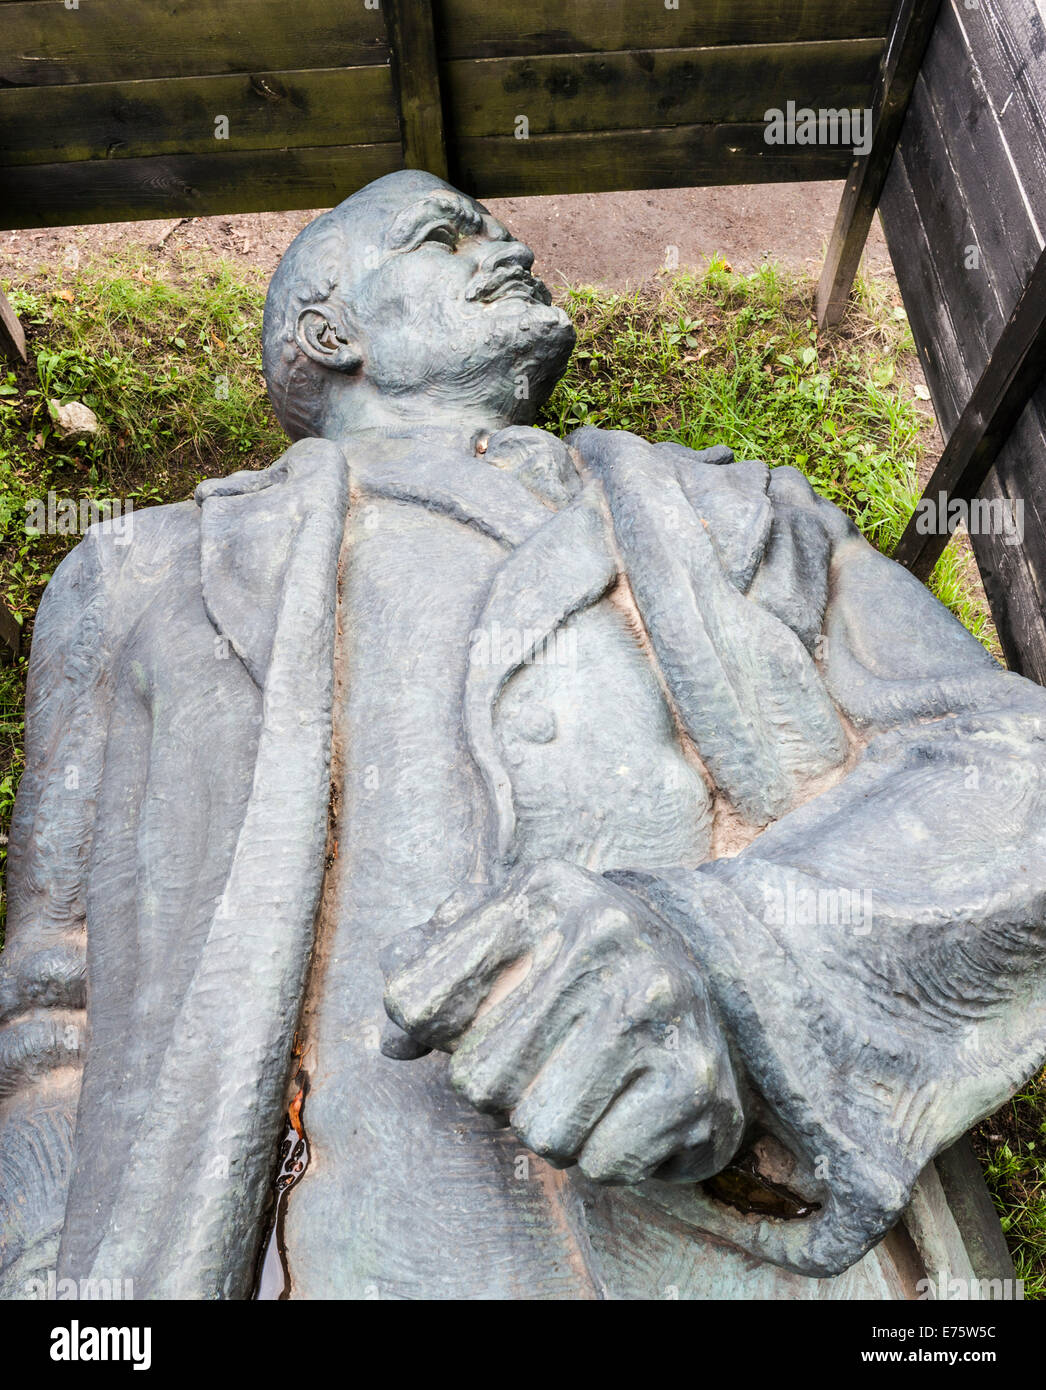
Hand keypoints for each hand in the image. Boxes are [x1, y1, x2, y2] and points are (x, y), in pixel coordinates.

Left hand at [381, 860, 745, 1184]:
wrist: (720, 985)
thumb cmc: (579, 971)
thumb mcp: (504, 942)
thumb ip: (430, 972)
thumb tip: (392, 1044)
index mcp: (543, 891)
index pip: (416, 1000)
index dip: (430, 1034)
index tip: (469, 1024)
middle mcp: (605, 932)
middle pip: (475, 1077)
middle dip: (499, 1089)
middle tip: (546, 1061)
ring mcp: (657, 1001)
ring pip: (537, 1128)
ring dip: (551, 1127)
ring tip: (587, 1085)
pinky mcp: (694, 1074)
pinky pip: (600, 1163)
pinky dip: (604, 1154)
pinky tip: (628, 1108)